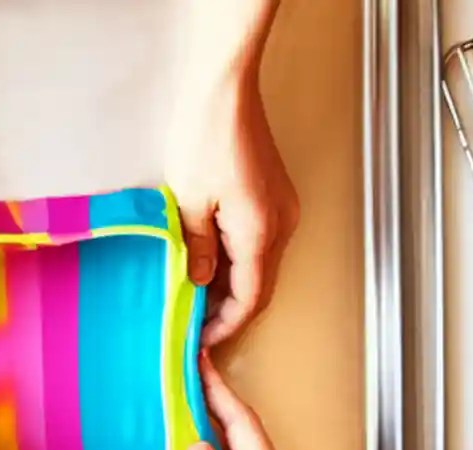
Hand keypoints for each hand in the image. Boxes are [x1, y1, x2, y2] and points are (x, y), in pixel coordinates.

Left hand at [166, 7, 299, 345]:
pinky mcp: (275, 196)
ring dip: (232, 283)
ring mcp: (283, 210)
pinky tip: (208, 259)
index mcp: (260, 234)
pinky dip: (237, 259)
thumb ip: (196, 249)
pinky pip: (260, 241)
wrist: (226, 89)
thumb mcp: (189, 202)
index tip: (201, 337)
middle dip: (228, 308)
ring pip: (260, 265)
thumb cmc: (206, 137)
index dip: (226, 324)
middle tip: (194, 321)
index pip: (250, 300)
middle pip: (260, 286)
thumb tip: (199, 280)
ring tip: (194, 293)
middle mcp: (281, 226)